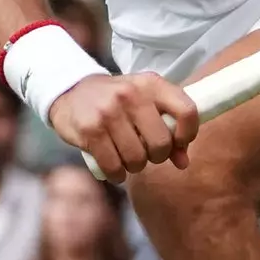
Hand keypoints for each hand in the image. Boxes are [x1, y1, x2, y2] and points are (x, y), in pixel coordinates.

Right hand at [48, 72, 199, 178]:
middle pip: (161, 143)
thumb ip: (167, 129)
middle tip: (146, 153)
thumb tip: (183, 162)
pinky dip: (117, 174)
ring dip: (135, 166)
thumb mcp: (145, 104)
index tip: (178, 143)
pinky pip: (113, 166)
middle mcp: (132, 95)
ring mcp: (109, 112)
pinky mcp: (90, 130)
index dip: (187, 135)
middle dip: (157, 156)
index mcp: (152, 84)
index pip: (187, 111)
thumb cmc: (117, 102)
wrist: (71, 91)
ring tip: (127, 158)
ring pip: (137, 158)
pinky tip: (114, 169)